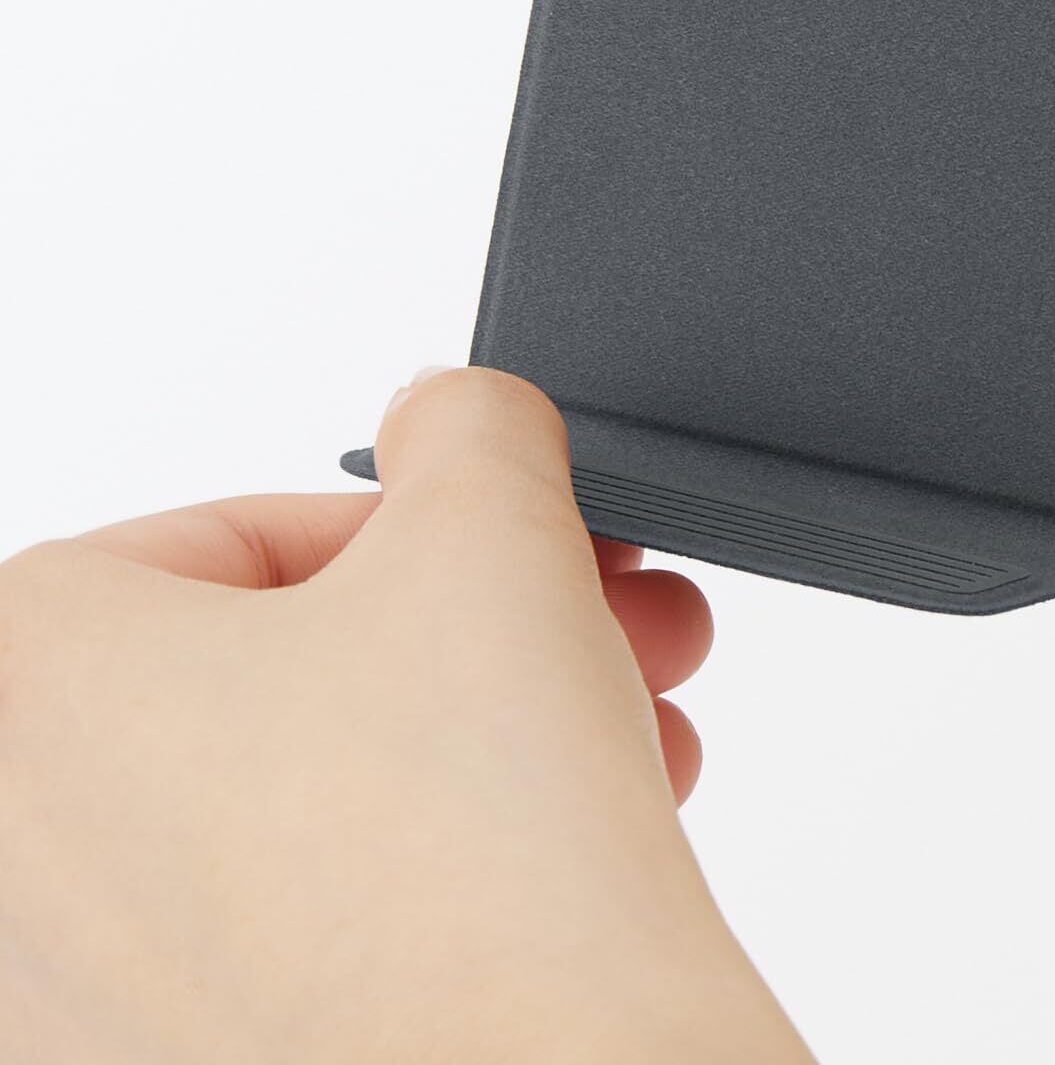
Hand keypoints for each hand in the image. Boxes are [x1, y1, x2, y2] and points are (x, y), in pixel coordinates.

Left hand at [0, 368, 811, 1062]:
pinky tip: (568, 860)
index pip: (241, 536)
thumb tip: (452, 425)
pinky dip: (429, 879)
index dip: (424, 533)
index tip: (523, 559)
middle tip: (602, 628)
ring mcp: (75, 1002)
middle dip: (487, 633)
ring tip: (626, 744)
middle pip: (287, 669)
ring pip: (308, 800)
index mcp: (24, 679)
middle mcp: (11, 853)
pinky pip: (306, 933)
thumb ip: (466, 420)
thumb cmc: (475, 864)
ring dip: (484, 743)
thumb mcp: (496, 522)